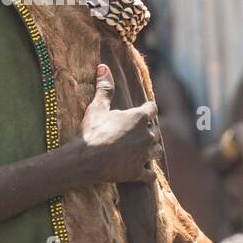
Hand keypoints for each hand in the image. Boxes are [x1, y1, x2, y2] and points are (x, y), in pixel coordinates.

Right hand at [78, 64, 162, 185]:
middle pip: (156, 130)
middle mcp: (147, 136)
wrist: (85, 160)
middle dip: (148, 130)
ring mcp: (144, 156)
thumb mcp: (97, 107)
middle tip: (137, 131)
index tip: (142, 111)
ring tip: (142, 149)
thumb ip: (104, 88)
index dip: (147, 110)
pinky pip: (151, 175)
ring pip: (157, 151)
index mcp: (139, 118)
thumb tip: (103, 67)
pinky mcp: (138, 173)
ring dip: (151, 149)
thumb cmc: (92, 131)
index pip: (153, 109)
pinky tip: (144, 173)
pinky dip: (148, 174)